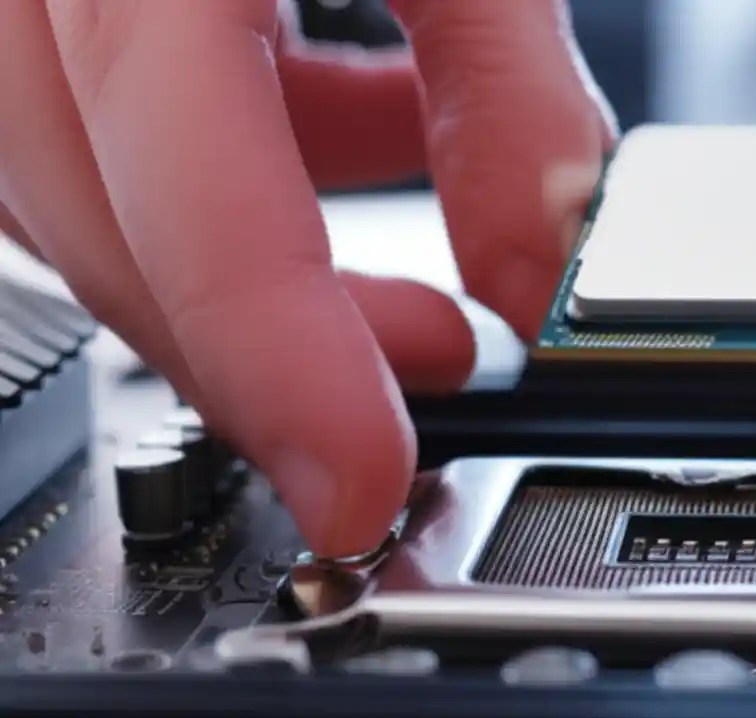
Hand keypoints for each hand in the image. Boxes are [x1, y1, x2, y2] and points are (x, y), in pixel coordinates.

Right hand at [0, 0, 612, 557]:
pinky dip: (249, 183)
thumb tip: (546, 263)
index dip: (282, 365)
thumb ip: (509, 89)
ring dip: (262, 283)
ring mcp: (30, 13)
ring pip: (95, 210)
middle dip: (274, 357)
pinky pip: (116, 137)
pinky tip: (369, 146)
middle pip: (112, 242)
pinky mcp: (67, 22)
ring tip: (419, 294)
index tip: (359, 476)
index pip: (187, 200)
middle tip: (438, 378)